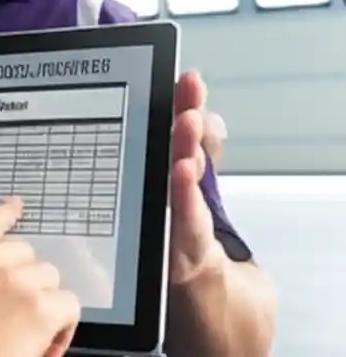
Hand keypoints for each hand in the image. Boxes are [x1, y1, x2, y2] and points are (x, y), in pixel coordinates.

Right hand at [0, 198, 79, 356]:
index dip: (5, 215)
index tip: (16, 207)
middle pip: (27, 254)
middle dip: (24, 281)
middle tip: (10, 316)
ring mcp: (16, 280)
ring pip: (50, 279)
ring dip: (43, 302)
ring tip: (23, 333)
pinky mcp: (39, 308)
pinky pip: (68, 305)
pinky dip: (62, 327)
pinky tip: (41, 344)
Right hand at [169, 71, 228, 285]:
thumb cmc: (210, 316)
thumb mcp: (218, 248)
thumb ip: (208, 197)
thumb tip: (206, 141)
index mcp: (192, 220)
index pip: (191, 160)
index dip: (192, 121)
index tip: (190, 83)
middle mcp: (180, 229)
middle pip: (181, 168)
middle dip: (184, 125)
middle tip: (187, 87)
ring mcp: (180, 248)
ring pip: (181, 193)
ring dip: (184, 153)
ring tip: (190, 117)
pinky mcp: (185, 272)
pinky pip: (187, 230)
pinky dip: (185, 199)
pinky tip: (187, 169)